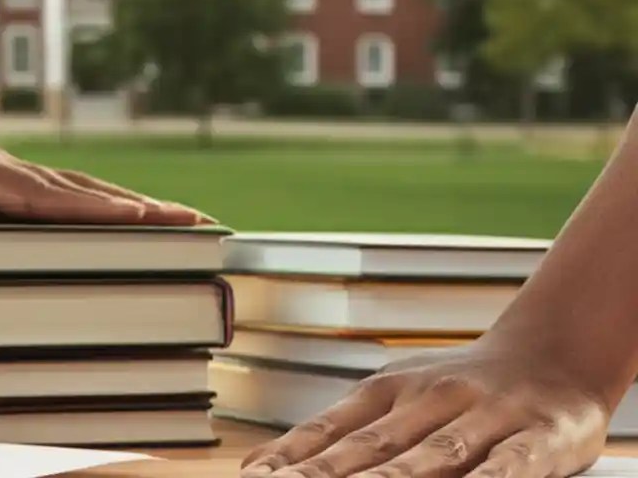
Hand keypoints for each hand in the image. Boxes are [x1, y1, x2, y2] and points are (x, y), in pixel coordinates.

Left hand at [0, 111, 210, 224]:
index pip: (39, 193)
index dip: (92, 209)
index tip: (144, 219)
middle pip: (76, 187)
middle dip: (138, 207)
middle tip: (196, 221)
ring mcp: (2, 169)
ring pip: (75, 186)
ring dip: (130, 204)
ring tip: (183, 219)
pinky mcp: (0, 177)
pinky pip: (59, 190)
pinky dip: (99, 202)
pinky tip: (125, 215)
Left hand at [240, 341, 609, 477]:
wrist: (554, 352)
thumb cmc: (458, 389)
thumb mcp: (392, 400)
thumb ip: (336, 436)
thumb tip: (261, 465)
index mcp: (385, 392)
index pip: (328, 432)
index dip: (288, 457)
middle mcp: (428, 400)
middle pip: (371, 449)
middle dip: (325, 477)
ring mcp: (484, 417)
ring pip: (433, 457)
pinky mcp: (540, 438)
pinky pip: (510, 467)